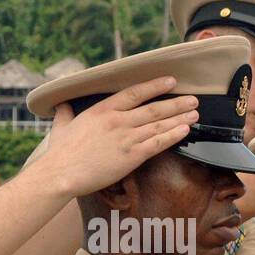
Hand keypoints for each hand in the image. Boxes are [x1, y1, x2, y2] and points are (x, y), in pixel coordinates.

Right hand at [30, 76, 197, 197]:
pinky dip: (173, 135)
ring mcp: (127, 138)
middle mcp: (119, 120)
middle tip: (192, 99)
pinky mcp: (132, 156)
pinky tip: (185, 130)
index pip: (135, 93)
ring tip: (195, 113)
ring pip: (160, 124)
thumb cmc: (60, 153)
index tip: (170, 81)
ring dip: (180, 118)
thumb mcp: (61, 126)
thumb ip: (65, 113)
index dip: (155, 86)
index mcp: (103, 110)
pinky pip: (158, 143)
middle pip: (154, 108)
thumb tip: (60, 105)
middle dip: (176, 103)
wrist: (61, 173)